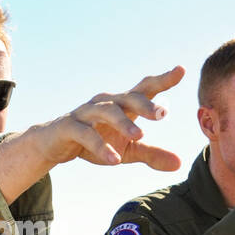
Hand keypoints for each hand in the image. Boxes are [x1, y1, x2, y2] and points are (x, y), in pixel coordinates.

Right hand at [26, 67, 184, 171]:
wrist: (53, 144)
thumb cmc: (96, 142)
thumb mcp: (127, 151)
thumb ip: (152, 154)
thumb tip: (180, 164)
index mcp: (122, 105)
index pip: (145, 89)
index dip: (163, 80)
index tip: (181, 70)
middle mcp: (106, 103)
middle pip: (128, 98)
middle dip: (146, 104)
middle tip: (163, 113)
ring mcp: (86, 113)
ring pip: (107, 112)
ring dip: (124, 123)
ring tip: (140, 136)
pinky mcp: (69, 127)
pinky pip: (86, 134)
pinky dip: (100, 147)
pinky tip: (113, 160)